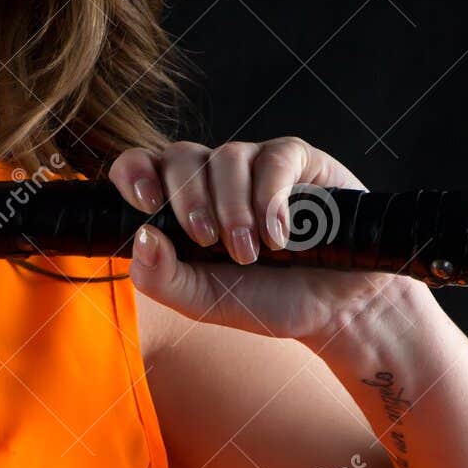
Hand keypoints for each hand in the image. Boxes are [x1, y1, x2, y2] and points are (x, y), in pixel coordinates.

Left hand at [108, 137, 414, 344]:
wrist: (334, 310)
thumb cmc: (264, 298)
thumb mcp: (202, 301)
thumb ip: (160, 277)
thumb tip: (142, 237)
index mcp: (178, 202)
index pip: (140, 165)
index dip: (133, 172)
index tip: (145, 202)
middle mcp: (211, 176)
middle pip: (181, 156)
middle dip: (189, 200)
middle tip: (209, 241)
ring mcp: (254, 164)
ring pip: (227, 156)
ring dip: (233, 207)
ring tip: (251, 250)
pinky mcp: (298, 160)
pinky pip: (274, 158)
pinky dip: (271, 197)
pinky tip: (280, 234)